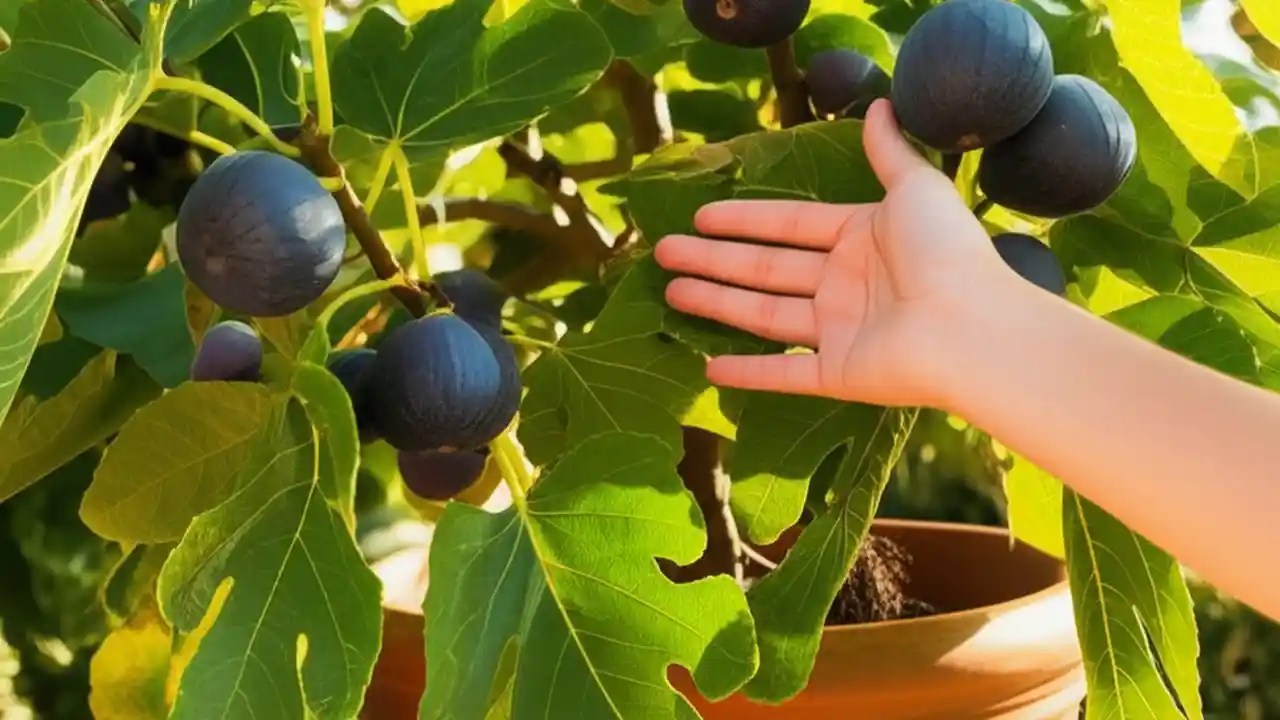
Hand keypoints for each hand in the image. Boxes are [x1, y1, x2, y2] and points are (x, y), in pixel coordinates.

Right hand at [655, 99, 1011, 408]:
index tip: (700, 217)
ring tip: (669, 291)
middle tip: (663, 252)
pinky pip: (785, 374)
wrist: (969, 325)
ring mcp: (839, 332)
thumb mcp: (915, 189)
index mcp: (862, 240)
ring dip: (716, 303)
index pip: (790, 226)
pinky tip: (708, 368)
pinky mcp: (838, 374)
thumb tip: (881, 104)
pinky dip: (748, 374)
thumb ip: (890, 152)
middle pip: (765, 269)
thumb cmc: (945, 252)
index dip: (744, 220)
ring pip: (763, 316)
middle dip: (712, 260)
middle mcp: (845, 285)